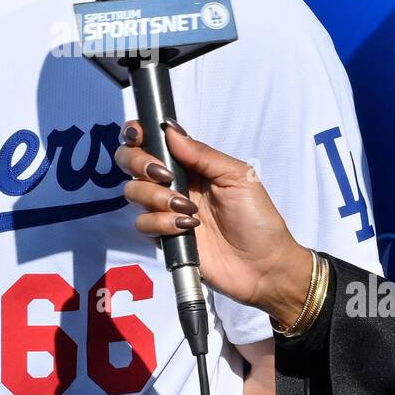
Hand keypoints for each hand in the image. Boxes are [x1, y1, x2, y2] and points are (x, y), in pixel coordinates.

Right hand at [113, 119, 314, 327]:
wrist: (263, 265)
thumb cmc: (257, 217)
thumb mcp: (237, 177)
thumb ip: (202, 153)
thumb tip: (169, 129)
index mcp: (191, 164)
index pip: (153, 142)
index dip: (137, 134)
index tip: (138, 135)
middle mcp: (174, 183)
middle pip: (132, 162)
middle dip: (139, 163)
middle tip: (164, 175)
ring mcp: (165, 211)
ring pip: (134, 192)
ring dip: (156, 197)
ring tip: (188, 208)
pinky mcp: (163, 237)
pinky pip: (143, 224)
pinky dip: (162, 223)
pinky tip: (188, 228)